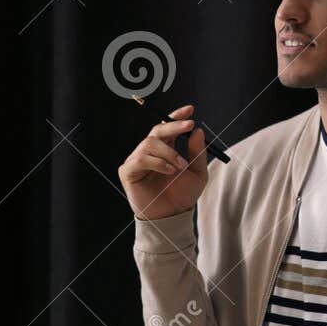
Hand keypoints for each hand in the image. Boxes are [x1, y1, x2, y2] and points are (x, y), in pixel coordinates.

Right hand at [118, 103, 208, 220]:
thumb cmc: (183, 194)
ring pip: (150, 143)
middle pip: (157, 129)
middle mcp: (150, 151)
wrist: (173, 215)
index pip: (168, 126)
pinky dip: (157, 162)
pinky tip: (169, 171)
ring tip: (181, 166)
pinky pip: (140, 159)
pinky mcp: (128, 171)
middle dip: (174, 126)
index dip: (176, 116)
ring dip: (169, 152)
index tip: (190, 110)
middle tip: (189, 126)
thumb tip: (197, 131)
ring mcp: (137, 160)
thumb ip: (197, 152)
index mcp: (165, 149)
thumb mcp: (198, 172)